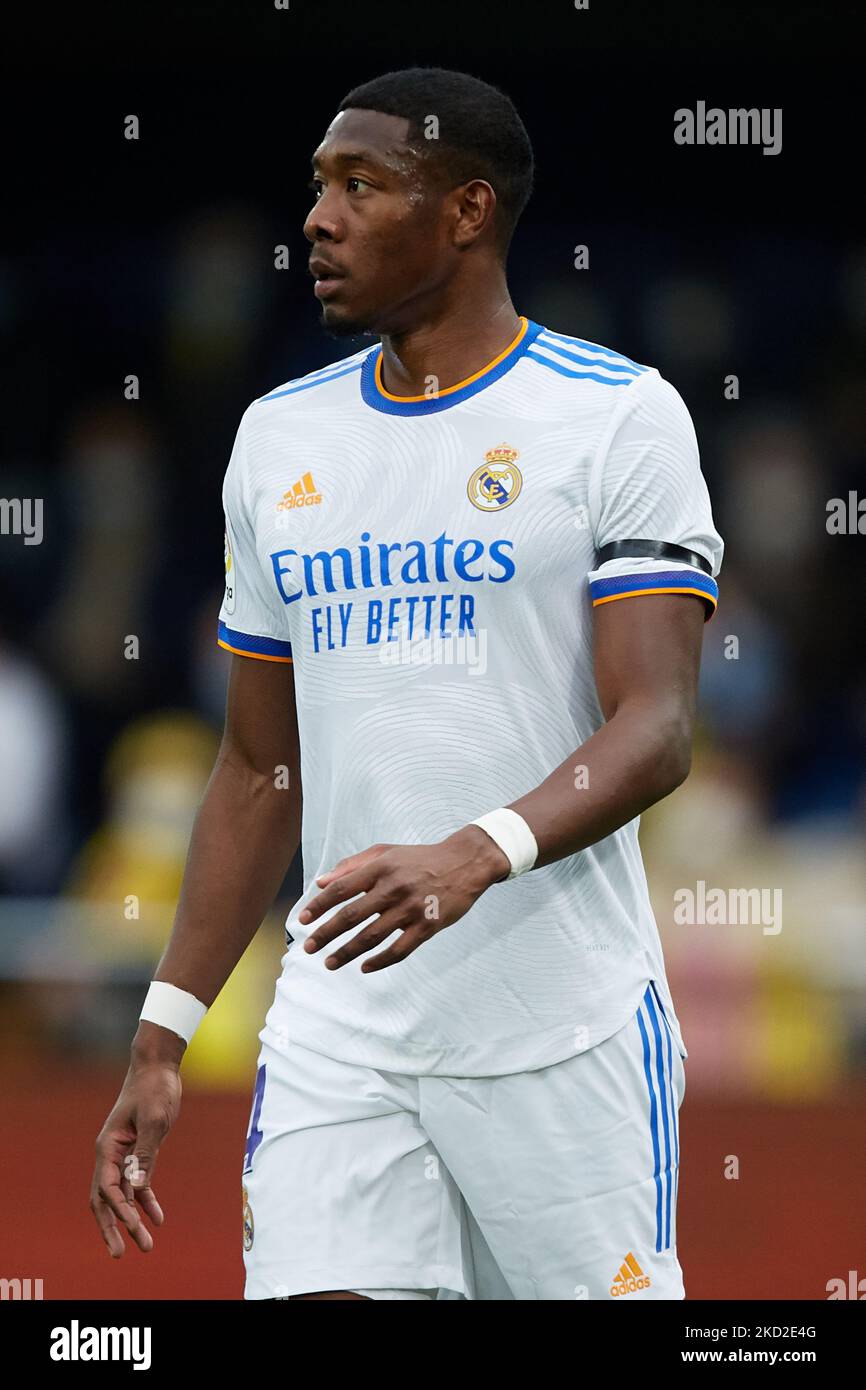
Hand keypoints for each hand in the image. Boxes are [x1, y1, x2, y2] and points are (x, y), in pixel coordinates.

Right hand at [90, 1040, 181, 1257]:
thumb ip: (146, 1155)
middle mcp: (110, 1154)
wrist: (159, 1067)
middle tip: (121, 1254)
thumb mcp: (155, 1120)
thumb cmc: (155, 1089)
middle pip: (106, 1199)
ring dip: (132, 1220)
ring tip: (146, 1245)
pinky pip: (137, 1183)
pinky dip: (145, 1201)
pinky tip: (158, 1218)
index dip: (119, 1210)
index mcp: (108, 1146)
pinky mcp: (138, 1152)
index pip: (107, 1187)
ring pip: (122, 1195)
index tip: (135, 1227)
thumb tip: (137, 1189)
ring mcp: (123, 1154)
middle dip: (113, 1227)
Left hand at [298, 825, 509, 971]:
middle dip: (326, 934)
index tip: (302, 921)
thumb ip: (352, 865)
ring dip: (347, 952)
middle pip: (351, 916)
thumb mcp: (385, 852)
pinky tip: (365, 967)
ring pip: (372, 937)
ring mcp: (412, 909)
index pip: (341, 889)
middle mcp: (394, 887)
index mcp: (381, 868)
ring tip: (330, 963)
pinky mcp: (428, 926)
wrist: (464, 864)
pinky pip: (400, 950)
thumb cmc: (419, 859)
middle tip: (309, 948)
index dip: (319, 906)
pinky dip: (380, 961)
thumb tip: (321, 882)